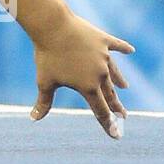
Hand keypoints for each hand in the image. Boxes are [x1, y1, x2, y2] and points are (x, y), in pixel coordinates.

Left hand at [30, 11, 133, 138]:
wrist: (53, 27)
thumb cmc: (47, 55)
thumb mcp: (45, 81)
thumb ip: (44, 102)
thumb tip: (34, 119)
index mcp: (88, 87)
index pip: (101, 111)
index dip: (108, 125)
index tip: (116, 135)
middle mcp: (100, 74)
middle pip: (110, 94)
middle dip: (116, 107)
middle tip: (124, 116)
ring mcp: (103, 56)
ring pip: (114, 72)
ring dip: (119, 80)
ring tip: (125, 87)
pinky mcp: (103, 40)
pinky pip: (116, 45)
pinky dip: (123, 48)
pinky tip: (130, 50)